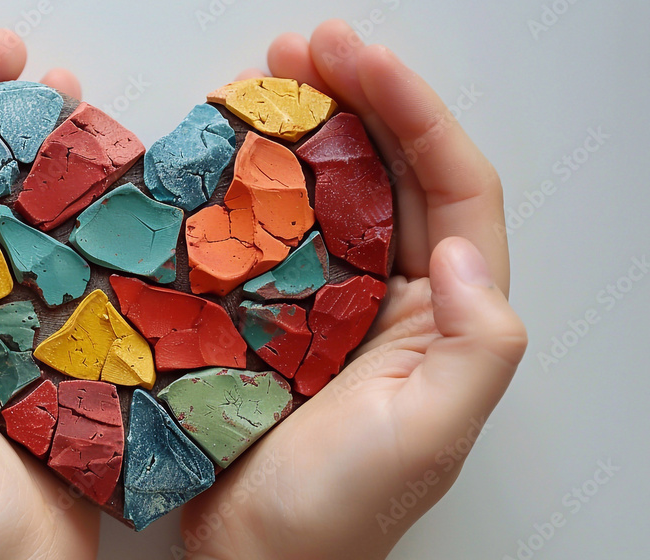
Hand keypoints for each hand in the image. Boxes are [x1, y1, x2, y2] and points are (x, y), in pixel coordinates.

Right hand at [181, 20, 527, 559]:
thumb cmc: (338, 516)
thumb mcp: (429, 438)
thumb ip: (476, 346)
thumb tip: (460, 249)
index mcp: (447, 319)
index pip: (453, 188)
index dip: (414, 112)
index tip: (361, 60)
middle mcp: (397, 299)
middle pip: (392, 171)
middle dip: (359, 98)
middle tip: (307, 47)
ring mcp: (332, 303)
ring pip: (333, 193)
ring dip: (306, 129)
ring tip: (269, 79)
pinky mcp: (276, 314)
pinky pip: (275, 234)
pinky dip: (257, 186)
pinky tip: (231, 155)